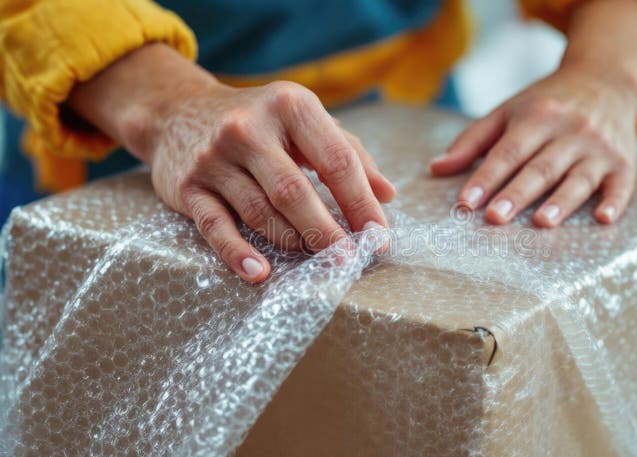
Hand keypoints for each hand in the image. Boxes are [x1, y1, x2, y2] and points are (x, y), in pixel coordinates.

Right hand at [69, 44, 394, 282]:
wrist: (177, 111)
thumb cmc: (260, 122)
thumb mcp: (306, 122)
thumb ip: (349, 153)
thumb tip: (387, 196)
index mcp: (289, 106)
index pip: (336, 161)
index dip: (362, 203)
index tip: (380, 235)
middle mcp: (249, 128)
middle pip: (296, 191)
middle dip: (328, 232)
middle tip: (350, 261)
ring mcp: (214, 157)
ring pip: (261, 212)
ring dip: (293, 242)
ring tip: (319, 263)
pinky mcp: (187, 186)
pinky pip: (215, 226)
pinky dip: (238, 253)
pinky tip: (259, 273)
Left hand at [430, 0, 636, 227]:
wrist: (604, 79)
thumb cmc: (546, 103)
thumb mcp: (507, 112)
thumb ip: (471, 141)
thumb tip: (434, 169)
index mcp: (536, 118)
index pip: (507, 152)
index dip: (486, 177)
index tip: (466, 202)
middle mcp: (569, 131)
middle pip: (540, 167)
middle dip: (517, 193)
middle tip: (495, 218)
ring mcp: (599, 148)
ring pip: (578, 178)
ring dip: (561, 201)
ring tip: (541, 223)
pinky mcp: (624, 162)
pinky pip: (621, 184)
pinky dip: (614, 201)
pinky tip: (603, 219)